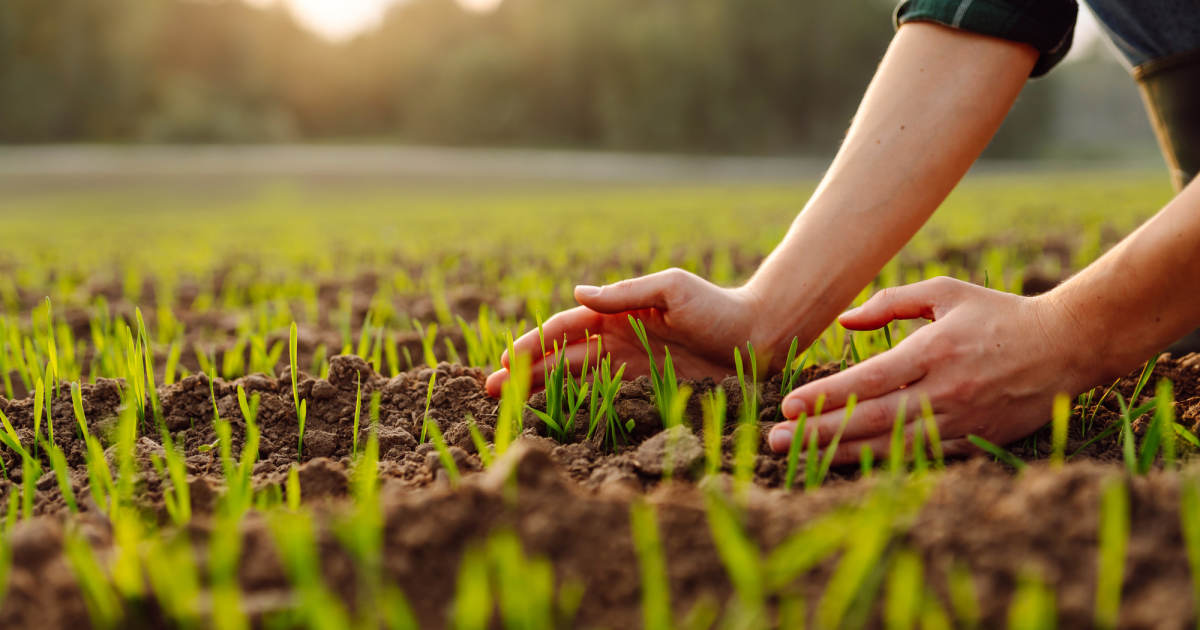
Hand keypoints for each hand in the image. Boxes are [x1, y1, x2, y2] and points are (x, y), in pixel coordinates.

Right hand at [485, 268, 774, 396]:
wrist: (760, 335)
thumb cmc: (718, 306)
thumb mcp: (673, 290)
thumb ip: (627, 294)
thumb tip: (578, 294)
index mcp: (617, 311)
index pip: (564, 328)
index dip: (533, 344)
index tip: (505, 362)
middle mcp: (617, 336)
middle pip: (561, 356)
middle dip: (525, 371)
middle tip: (490, 391)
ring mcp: (630, 361)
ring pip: (575, 376)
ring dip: (542, 387)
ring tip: (510, 403)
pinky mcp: (647, 383)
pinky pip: (603, 393)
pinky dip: (576, 401)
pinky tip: (554, 413)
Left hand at [767, 277, 1095, 463]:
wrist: (1067, 347)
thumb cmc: (999, 313)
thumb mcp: (946, 292)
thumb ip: (892, 303)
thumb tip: (844, 319)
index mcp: (935, 351)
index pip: (869, 380)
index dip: (826, 396)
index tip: (788, 406)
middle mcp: (945, 391)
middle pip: (871, 420)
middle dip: (819, 432)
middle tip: (776, 441)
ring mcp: (960, 421)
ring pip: (891, 446)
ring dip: (841, 453)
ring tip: (799, 457)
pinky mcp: (972, 441)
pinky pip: (919, 458)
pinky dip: (882, 464)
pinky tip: (847, 466)